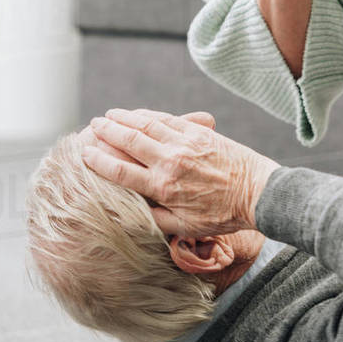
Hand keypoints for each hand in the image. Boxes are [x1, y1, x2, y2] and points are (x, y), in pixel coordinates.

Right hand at [80, 108, 278, 235]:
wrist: (259, 192)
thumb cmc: (223, 215)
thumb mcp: (186, 227)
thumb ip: (156, 220)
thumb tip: (133, 214)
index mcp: (163, 187)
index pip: (121, 172)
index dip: (99, 162)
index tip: (84, 154)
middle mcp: (170, 162)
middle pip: (129, 142)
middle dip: (107, 132)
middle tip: (93, 125)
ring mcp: (185, 144)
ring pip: (147, 125)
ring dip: (125, 118)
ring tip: (110, 115)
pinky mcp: (199, 133)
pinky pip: (168, 119)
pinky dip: (150, 115)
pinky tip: (140, 114)